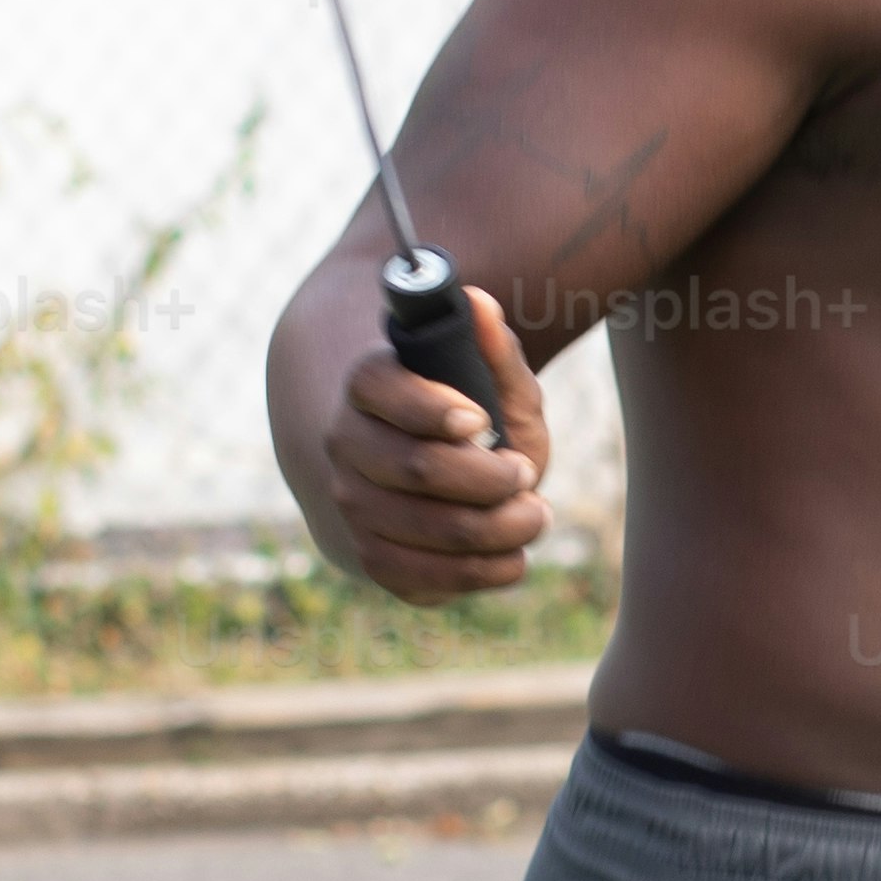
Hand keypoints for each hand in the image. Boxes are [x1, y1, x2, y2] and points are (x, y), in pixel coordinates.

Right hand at [318, 274, 550, 599]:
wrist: (418, 477)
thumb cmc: (467, 421)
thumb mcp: (493, 384)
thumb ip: (497, 350)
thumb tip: (480, 301)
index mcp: (368, 384)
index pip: (383, 389)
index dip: (432, 408)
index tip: (479, 421)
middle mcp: (346, 444)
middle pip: (417, 468)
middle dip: (489, 478)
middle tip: (526, 473)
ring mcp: (351, 504)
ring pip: (427, 529)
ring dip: (498, 528)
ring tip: (534, 514)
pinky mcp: (369, 557)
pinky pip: (422, 578)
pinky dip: (481, 572)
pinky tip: (513, 557)